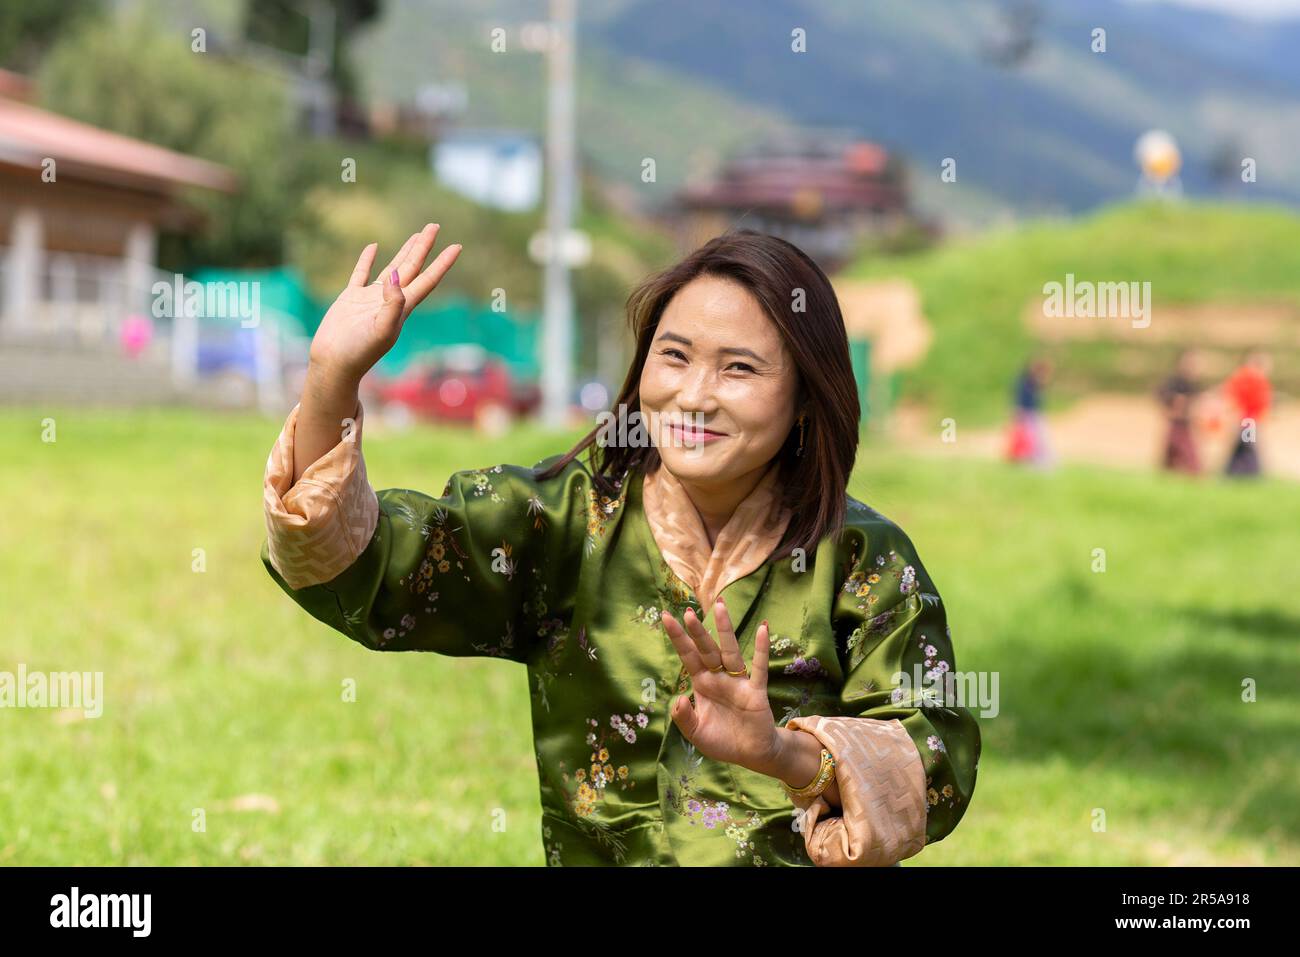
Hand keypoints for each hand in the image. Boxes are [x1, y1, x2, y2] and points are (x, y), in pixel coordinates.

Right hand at [308, 223, 461, 385]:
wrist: (334, 364)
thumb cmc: (359, 352)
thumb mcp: (381, 330)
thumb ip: (392, 304)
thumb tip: (394, 277)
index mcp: (403, 308)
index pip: (427, 280)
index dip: (442, 264)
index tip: (457, 246)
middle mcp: (390, 301)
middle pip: (412, 268)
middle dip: (424, 247)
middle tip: (434, 225)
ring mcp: (371, 298)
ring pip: (392, 268)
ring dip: (405, 251)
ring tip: (417, 235)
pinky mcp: (351, 298)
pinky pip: (361, 273)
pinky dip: (367, 260)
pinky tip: (373, 247)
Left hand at [661, 599, 779, 773]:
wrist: (750, 754)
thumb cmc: (722, 740)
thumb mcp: (696, 733)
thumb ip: (684, 718)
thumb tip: (678, 699)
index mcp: (702, 684)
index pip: (688, 657)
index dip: (678, 639)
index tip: (666, 618)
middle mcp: (719, 678)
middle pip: (706, 649)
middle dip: (697, 632)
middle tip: (688, 612)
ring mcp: (737, 682)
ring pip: (730, 651)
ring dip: (725, 630)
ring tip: (720, 606)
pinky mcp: (755, 691)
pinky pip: (758, 667)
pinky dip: (760, 649)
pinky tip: (763, 629)